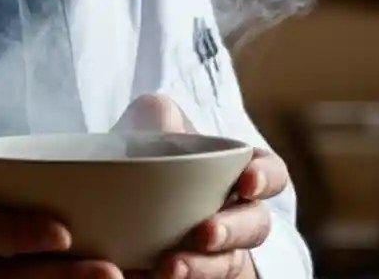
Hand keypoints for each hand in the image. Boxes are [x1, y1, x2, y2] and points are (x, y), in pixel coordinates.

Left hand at [121, 95, 288, 278]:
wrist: (108, 194)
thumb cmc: (141, 151)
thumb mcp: (148, 124)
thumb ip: (159, 116)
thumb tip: (162, 122)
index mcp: (235, 173)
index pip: (270, 174)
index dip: (265, 177)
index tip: (248, 179)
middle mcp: (235, 216)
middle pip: (254, 227)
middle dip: (233, 230)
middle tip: (205, 232)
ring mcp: (215, 252)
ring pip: (225, 264)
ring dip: (203, 267)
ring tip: (171, 268)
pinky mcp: (190, 273)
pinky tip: (143, 276)